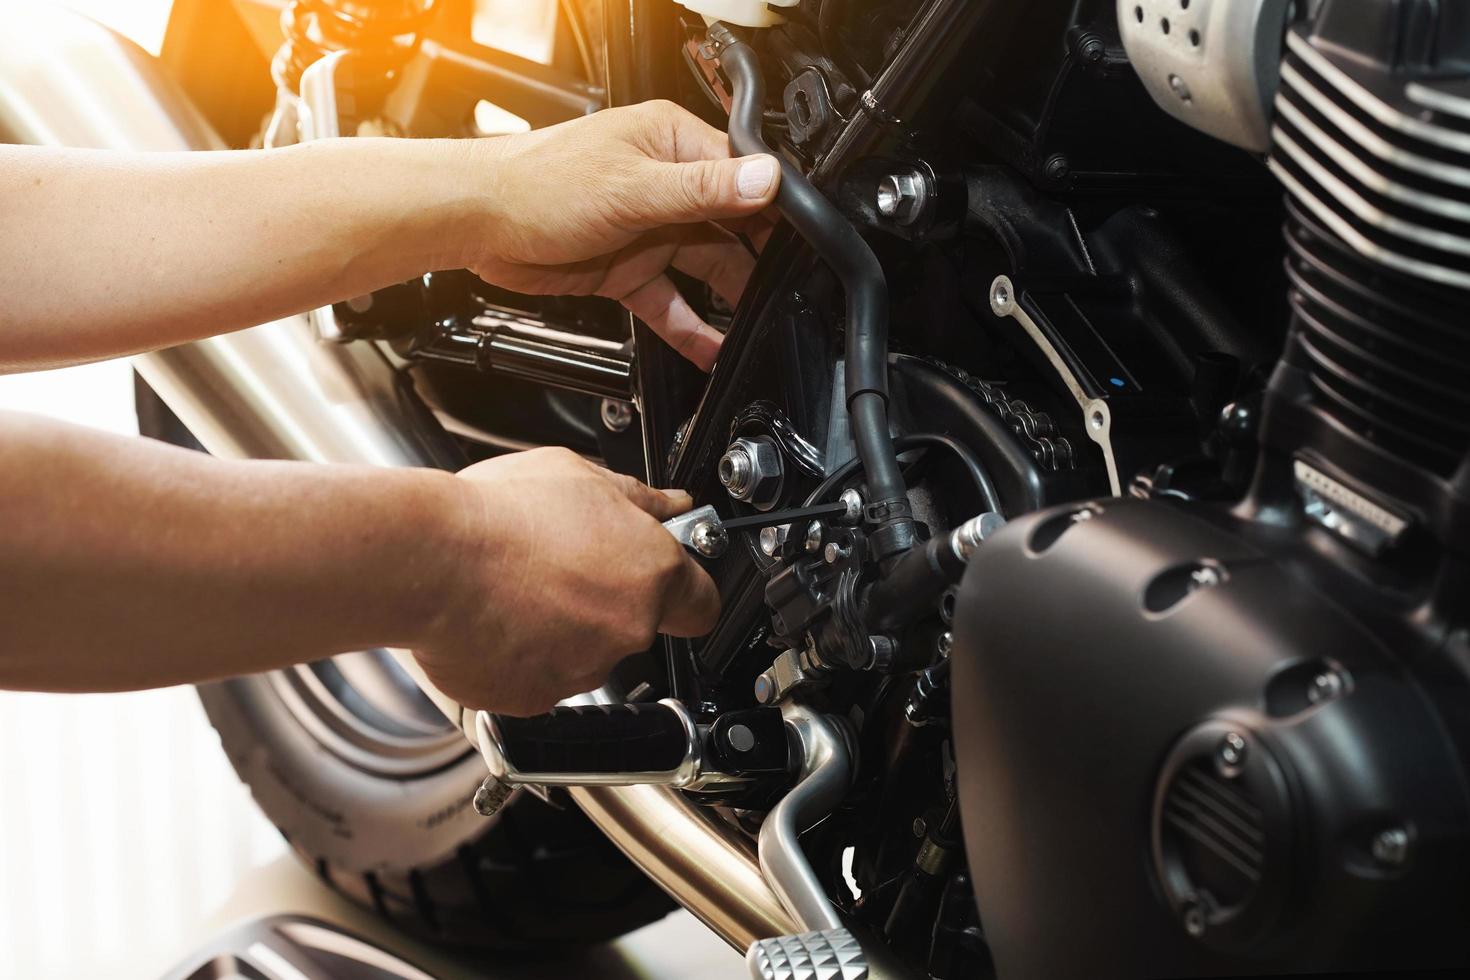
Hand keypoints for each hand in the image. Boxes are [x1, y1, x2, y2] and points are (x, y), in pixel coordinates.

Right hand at [413, 447, 720, 714]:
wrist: (427, 562)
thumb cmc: (498, 515)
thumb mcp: (579, 475)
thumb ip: (638, 497)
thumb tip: (668, 503)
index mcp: (650, 572)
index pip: (702, 603)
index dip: (685, 590)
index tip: (668, 580)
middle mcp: (625, 628)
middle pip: (635, 624)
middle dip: (605, 599)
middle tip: (562, 564)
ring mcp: (580, 670)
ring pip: (585, 652)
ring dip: (562, 627)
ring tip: (518, 586)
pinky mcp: (532, 699)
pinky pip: (537, 678)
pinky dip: (521, 655)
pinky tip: (497, 617)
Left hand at [462, 100, 780, 370]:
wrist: (476, 221)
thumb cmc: (538, 183)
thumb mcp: (633, 186)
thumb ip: (703, 189)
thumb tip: (766, 179)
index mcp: (672, 145)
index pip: (743, 177)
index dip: (774, 212)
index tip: (800, 246)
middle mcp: (666, 185)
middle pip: (733, 228)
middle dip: (759, 262)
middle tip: (787, 296)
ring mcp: (648, 231)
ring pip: (707, 269)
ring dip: (731, 300)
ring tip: (760, 331)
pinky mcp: (627, 269)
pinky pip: (671, 303)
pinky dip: (691, 328)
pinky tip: (712, 349)